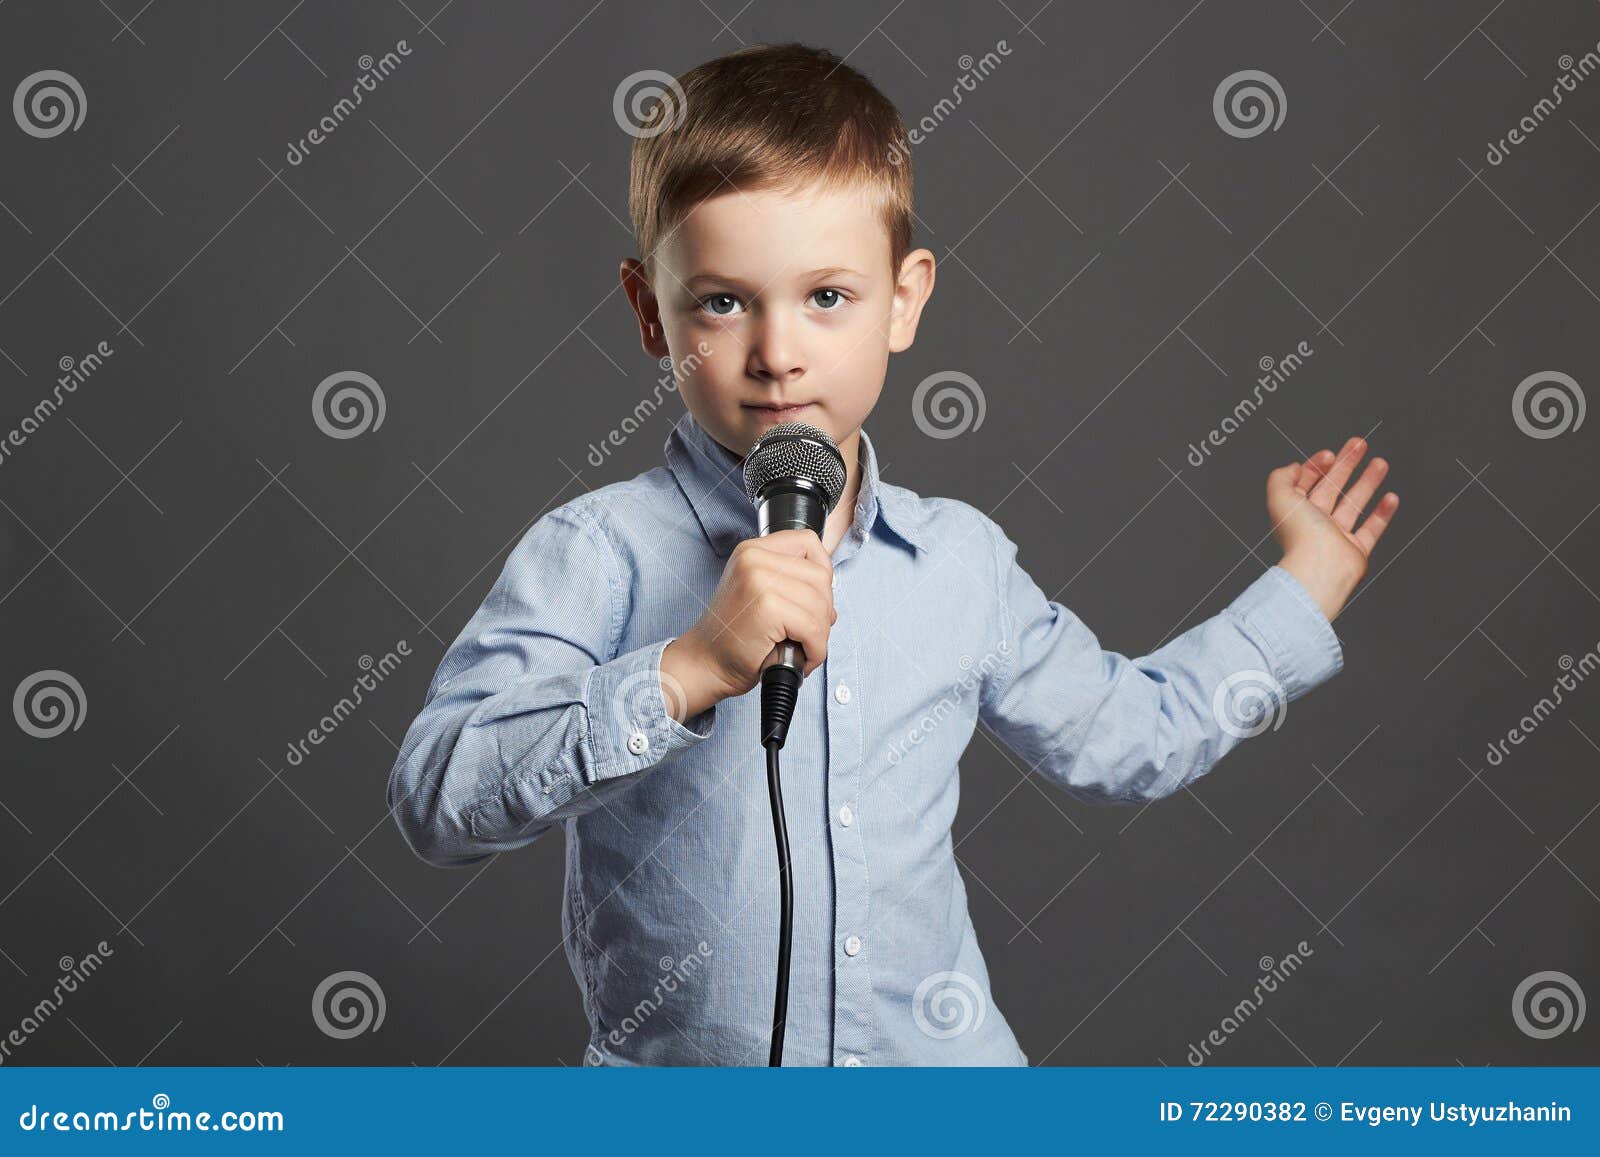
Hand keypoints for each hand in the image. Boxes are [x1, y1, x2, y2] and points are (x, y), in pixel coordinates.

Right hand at [660, 529, 835, 720]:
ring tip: (802, 647)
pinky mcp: (767, 608)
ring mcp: (759, 580)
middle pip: (821, 576)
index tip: (813, 599)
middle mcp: (754, 558)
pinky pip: (814, 628)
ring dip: (820, 634)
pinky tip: (802, 656)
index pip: (808, 542)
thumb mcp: (758, 592)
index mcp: (752, 550)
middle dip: (823, 610)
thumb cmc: (734, 635)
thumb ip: (789, 580)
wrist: (705, 663)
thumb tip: (829, 593)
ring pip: (820, 604)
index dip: (822, 573)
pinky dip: (816, 649)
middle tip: (807, 632)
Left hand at [1266, 436, 1399, 621]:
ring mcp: (1336, 537)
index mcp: (1295, 512)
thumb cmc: (1300, 536)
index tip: (1330, 453)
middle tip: (1360, 445)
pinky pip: (1372, 529)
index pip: (1307, 483)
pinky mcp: (1356, 550)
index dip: (1317, 466)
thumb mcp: (1279, 497)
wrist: (1321, 568)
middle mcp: (1315, 524)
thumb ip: (1281, 477)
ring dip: (1368, 481)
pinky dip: (1382, 512)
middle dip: (1347, 464)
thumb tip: (1292, 467)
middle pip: (1333, 488)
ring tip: (1380, 463)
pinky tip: (1390, 497)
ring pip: (1354, 503)